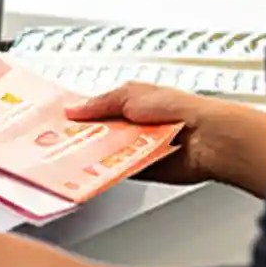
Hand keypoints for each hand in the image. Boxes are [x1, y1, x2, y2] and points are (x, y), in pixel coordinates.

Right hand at [66, 83, 246, 185]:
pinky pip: (120, 171)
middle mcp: (136, 125)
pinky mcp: (145, 169)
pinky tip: (95, 171)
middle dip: (83, 137)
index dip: (80, 115)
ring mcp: (140, 148)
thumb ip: (100, 103)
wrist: (207, 138)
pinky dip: (109, 172)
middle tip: (61, 142)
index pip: (98, 109)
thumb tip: (74, 109)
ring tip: (73, 157)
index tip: (59, 122)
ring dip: (94, 156)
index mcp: (133, 102)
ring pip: (108, 153)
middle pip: (100, 133)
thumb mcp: (130, 94)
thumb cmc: (178, 108)